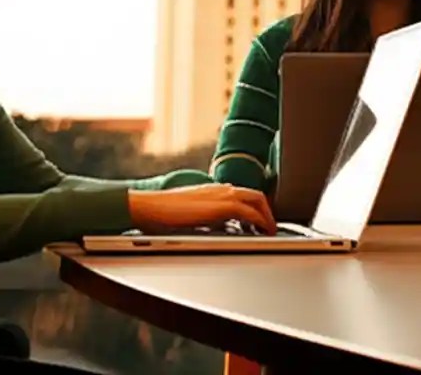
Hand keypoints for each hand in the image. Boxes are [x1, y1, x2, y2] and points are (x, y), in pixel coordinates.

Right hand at [127, 184, 276, 234]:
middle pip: (255, 195)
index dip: (255, 206)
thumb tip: (213, 227)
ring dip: (267, 216)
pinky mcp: (222, 206)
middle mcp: (221, 189)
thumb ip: (205, 216)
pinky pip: (249, 211)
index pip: (242, 194)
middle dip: (267, 210)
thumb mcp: (189, 213)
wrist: (151, 207)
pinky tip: (262, 232)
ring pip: (257, 200)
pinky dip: (260, 221)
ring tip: (270, 231)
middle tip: (270, 226)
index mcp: (213, 190)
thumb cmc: (163, 212)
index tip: (259, 220)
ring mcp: (222, 194)